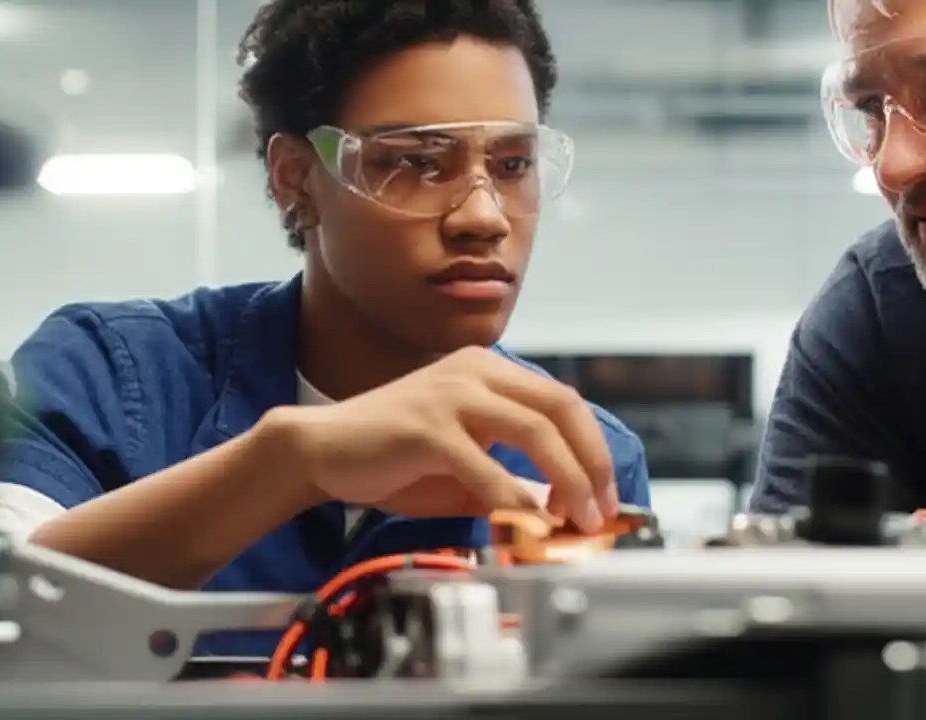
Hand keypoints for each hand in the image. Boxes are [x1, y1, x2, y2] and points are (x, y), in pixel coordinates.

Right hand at [268, 346, 619, 532]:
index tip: (604, 493)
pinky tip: (525, 522)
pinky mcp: (427, 426)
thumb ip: (510, 482)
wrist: (321, 449)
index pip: (563, 402)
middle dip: (592, 462)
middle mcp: (475, 372)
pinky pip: (486, 465)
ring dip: (566, 479)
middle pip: (560, 408)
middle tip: (600, 507)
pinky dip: (514, 498)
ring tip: (574, 517)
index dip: (593, 449)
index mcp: (488, 372)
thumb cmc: (392, 456)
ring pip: (534, 429)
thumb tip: (556, 514)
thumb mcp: (465, 466)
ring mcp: (451, 395)